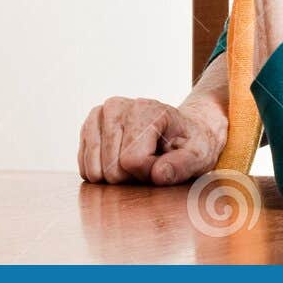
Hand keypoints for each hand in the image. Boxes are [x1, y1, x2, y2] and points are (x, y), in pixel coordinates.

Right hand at [77, 95, 226, 184]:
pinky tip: (117, 163)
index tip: (162, 163)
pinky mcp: (89, 124)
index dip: (148, 173)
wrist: (179, 129)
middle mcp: (118, 106)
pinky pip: (83, 164)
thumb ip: (182, 166)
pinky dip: (100, 172)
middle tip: (148, 163)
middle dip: (131, 176)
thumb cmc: (189, 143)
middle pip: (111, 167)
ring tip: (134, 162)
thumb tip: (158, 174)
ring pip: (94, 168)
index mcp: (146, 109)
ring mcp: (100, 113)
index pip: (132, 161)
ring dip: (115, 175)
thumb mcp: (198, 156)